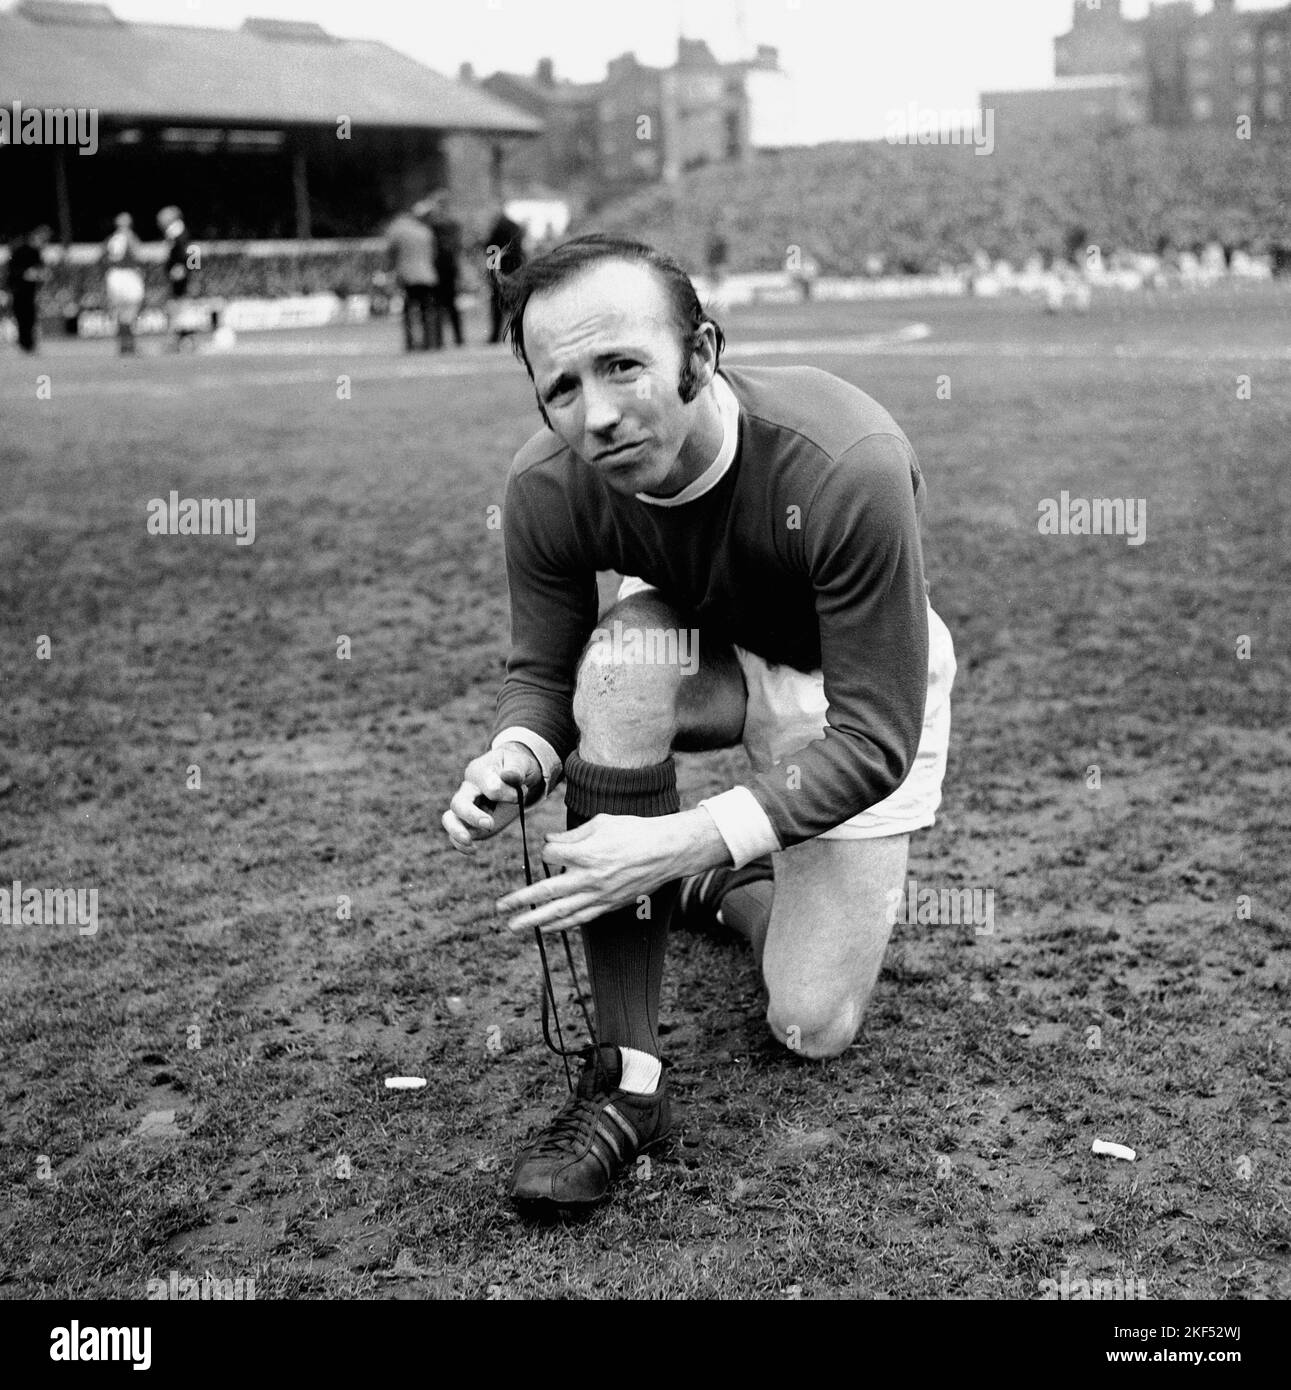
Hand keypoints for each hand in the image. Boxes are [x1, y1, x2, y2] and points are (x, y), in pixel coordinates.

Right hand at [442, 743, 541, 854]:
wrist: (513, 774)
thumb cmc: (515, 767)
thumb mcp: (520, 763)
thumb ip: (515, 769)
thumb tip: (509, 777)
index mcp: (479, 772)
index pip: (488, 784)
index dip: (505, 792)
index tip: (520, 794)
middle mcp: (468, 790)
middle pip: (458, 803)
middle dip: (471, 816)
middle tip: (489, 824)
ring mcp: (467, 808)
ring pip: (449, 819)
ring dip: (457, 832)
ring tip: (470, 842)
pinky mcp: (470, 823)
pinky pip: (456, 835)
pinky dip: (460, 845)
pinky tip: (473, 850)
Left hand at [496, 810, 728, 934]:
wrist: (666, 851)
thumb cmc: (634, 831)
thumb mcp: (601, 823)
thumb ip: (572, 835)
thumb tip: (549, 842)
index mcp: (586, 852)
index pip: (549, 856)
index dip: (547, 851)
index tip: (552, 847)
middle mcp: (589, 877)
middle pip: (546, 891)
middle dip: (521, 900)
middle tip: (500, 908)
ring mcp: (599, 894)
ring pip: (561, 912)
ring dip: (535, 920)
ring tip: (515, 926)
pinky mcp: (609, 904)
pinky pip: (581, 918)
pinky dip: (562, 924)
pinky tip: (547, 928)